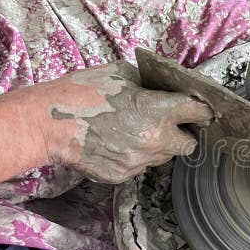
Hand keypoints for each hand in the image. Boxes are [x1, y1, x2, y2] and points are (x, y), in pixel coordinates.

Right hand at [38, 61, 211, 183]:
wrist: (47, 122)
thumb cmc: (82, 92)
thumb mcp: (122, 74)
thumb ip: (149, 84)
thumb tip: (164, 88)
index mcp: (158, 110)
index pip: (199, 112)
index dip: (202, 109)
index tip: (202, 109)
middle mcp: (155, 139)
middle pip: (189, 144)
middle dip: (184, 135)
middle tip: (171, 126)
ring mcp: (139, 160)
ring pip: (164, 157)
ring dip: (158, 146)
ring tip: (136, 131)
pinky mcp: (123, 175)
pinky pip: (140, 166)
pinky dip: (135, 156)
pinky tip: (118, 143)